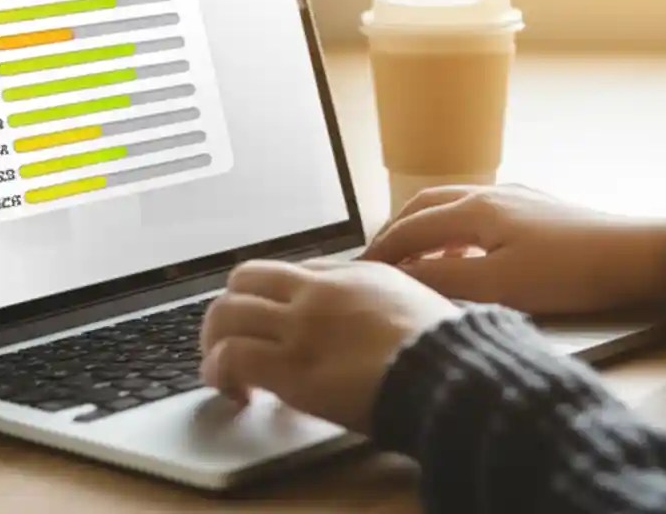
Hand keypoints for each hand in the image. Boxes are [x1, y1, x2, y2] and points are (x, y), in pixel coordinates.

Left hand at [199, 258, 459, 432]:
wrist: (450, 371)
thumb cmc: (446, 346)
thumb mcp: (416, 298)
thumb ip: (380, 299)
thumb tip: (369, 312)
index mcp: (350, 274)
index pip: (287, 272)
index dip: (269, 300)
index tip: (270, 324)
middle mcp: (317, 292)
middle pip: (244, 280)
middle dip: (229, 310)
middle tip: (231, 341)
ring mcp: (300, 327)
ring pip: (226, 315)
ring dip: (216, 343)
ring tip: (223, 371)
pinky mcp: (291, 368)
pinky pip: (232, 357)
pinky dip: (220, 372)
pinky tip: (236, 392)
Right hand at [363, 184, 665, 314]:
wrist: (636, 256)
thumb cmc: (569, 272)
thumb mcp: (500, 285)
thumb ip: (446, 281)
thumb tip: (403, 279)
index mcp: (474, 209)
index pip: (409, 227)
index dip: (380, 250)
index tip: (357, 271)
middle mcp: (489, 193)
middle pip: (424, 206)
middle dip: (395, 231)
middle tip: (376, 259)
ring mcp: (514, 197)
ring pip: (451, 206)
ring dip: (423, 229)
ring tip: (412, 258)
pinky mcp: (536, 209)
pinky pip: (476, 212)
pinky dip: (452, 231)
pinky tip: (463, 255)